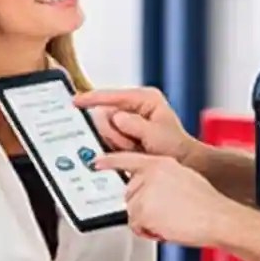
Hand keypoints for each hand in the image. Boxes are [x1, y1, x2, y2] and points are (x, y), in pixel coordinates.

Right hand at [75, 87, 198, 165]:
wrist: (183, 164)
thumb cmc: (175, 148)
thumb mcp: (156, 135)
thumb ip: (135, 125)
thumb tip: (116, 118)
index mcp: (144, 98)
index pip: (112, 96)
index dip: (92, 98)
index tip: (76, 101)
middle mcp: (134, 106)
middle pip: (105, 115)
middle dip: (114, 132)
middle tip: (131, 143)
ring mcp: (127, 120)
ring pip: (105, 128)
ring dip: (117, 141)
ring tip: (135, 147)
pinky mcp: (123, 132)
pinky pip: (108, 138)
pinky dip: (116, 146)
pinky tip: (130, 149)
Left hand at [95, 152, 232, 247]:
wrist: (218, 218)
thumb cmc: (207, 204)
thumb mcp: (183, 178)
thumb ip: (161, 178)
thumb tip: (150, 189)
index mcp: (159, 163)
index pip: (127, 159)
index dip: (109, 161)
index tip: (96, 162)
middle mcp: (149, 175)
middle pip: (129, 194)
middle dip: (143, 208)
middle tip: (165, 214)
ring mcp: (144, 192)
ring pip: (132, 211)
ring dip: (147, 221)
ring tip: (170, 221)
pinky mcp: (142, 210)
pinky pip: (136, 226)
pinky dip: (148, 232)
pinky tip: (166, 228)